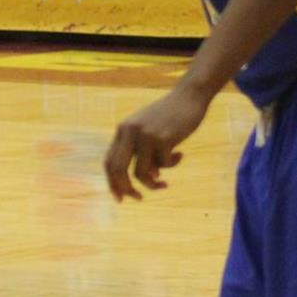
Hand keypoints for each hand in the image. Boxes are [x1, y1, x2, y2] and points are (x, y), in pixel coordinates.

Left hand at [104, 82, 211, 200]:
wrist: (188, 97)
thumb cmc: (169, 116)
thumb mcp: (148, 129)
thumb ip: (142, 150)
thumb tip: (149, 177)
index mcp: (122, 130)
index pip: (109, 162)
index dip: (112, 183)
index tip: (121, 198)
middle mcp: (129, 132)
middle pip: (118, 170)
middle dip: (126, 189)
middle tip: (138, 198)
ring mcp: (145, 135)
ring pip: (142, 174)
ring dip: (154, 183)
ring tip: (164, 183)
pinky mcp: (163, 138)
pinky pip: (163, 165)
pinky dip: (172, 165)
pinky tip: (180, 153)